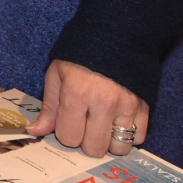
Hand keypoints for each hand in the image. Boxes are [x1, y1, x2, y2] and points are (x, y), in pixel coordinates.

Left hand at [29, 59, 148, 157]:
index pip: (69, 138)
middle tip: (85, 125)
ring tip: (103, 126)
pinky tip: (119, 121)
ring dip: (109, 142)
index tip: (68, 121)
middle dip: (86, 141)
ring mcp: (127, 106)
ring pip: (119, 148)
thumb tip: (36, 132)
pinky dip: (129, 136)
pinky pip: (139, 138)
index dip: (66, 133)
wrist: (116, 34)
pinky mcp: (146, 106)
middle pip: (94, 148)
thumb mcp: (57, 74)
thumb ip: (49, 107)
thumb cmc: (80, 55)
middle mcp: (104, 103)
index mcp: (77, 93)